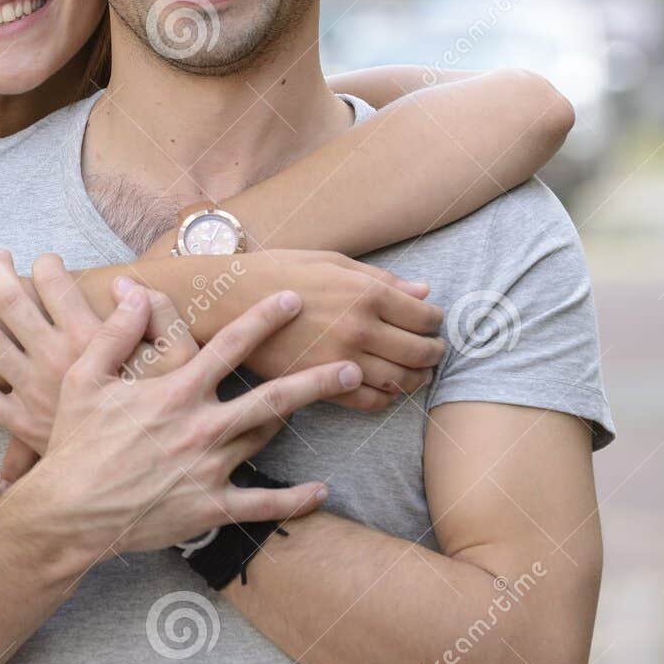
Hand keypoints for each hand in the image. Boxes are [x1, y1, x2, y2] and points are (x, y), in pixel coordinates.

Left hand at [0, 253, 192, 490]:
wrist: (142, 477)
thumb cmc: (165, 417)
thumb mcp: (180, 365)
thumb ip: (162, 318)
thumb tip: (128, 285)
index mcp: (90, 340)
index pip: (57, 285)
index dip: (47, 265)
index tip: (44, 260)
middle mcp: (54, 360)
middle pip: (12, 303)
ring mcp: (31, 391)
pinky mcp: (19, 422)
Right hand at [33, 283, 359, 555]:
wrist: (68, 513)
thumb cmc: (74, 443)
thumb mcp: (83, 378)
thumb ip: (114, 332)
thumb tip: (135, 293)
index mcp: (175, 392)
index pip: (229, 346)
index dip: (264, 319)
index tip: (293, 300)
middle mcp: (201, 428)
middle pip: (274, 399)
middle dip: (318, 380)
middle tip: (352, 365)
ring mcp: (209, 470)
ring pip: (268, 441)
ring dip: (299, 424)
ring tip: (328, 410)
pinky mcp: (210, 509)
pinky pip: (264, 504)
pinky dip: (296, 499)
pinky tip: (320, 492)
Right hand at [240, 250, 445, 408]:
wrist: (229, 300)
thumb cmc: (281, 272)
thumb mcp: (332, 261)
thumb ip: (381, 279)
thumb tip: (424, 291)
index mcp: (367, 293)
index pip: (425, 317)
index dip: (435, 321)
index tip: (431, 322)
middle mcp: (359, 329)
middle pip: (420, 352)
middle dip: (433, 352)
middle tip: (432, 350)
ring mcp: (339, 360)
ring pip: (400, 381)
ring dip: (416, 379)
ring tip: (415, 372)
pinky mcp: (318, 382)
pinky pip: (368, 402)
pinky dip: (386, 398)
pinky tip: (385, 387)